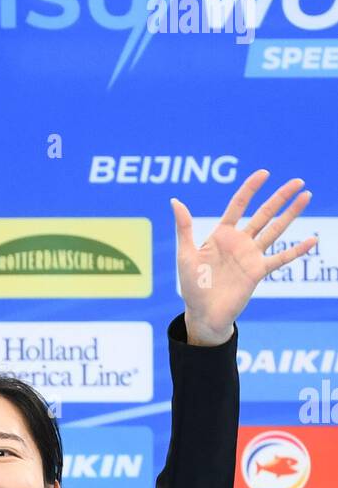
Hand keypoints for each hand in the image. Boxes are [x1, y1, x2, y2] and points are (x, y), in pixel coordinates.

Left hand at [170, 170, 315, 340]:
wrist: (203, 314)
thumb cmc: (192, 286)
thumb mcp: (185, 254)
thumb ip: (184, 228)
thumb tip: (175, 201)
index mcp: (221, 235)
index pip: (239, 205)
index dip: (251, 188)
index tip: (264, 173)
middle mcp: (239, 242)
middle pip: (264, 213)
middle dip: (280, 197)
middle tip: (298, 181)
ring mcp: (251, 256)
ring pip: (275, 230)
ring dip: (291, 214)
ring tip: (306, 196)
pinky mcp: (258, 272)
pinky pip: (281, 258)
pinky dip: (297, 250)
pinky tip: (311, 240)